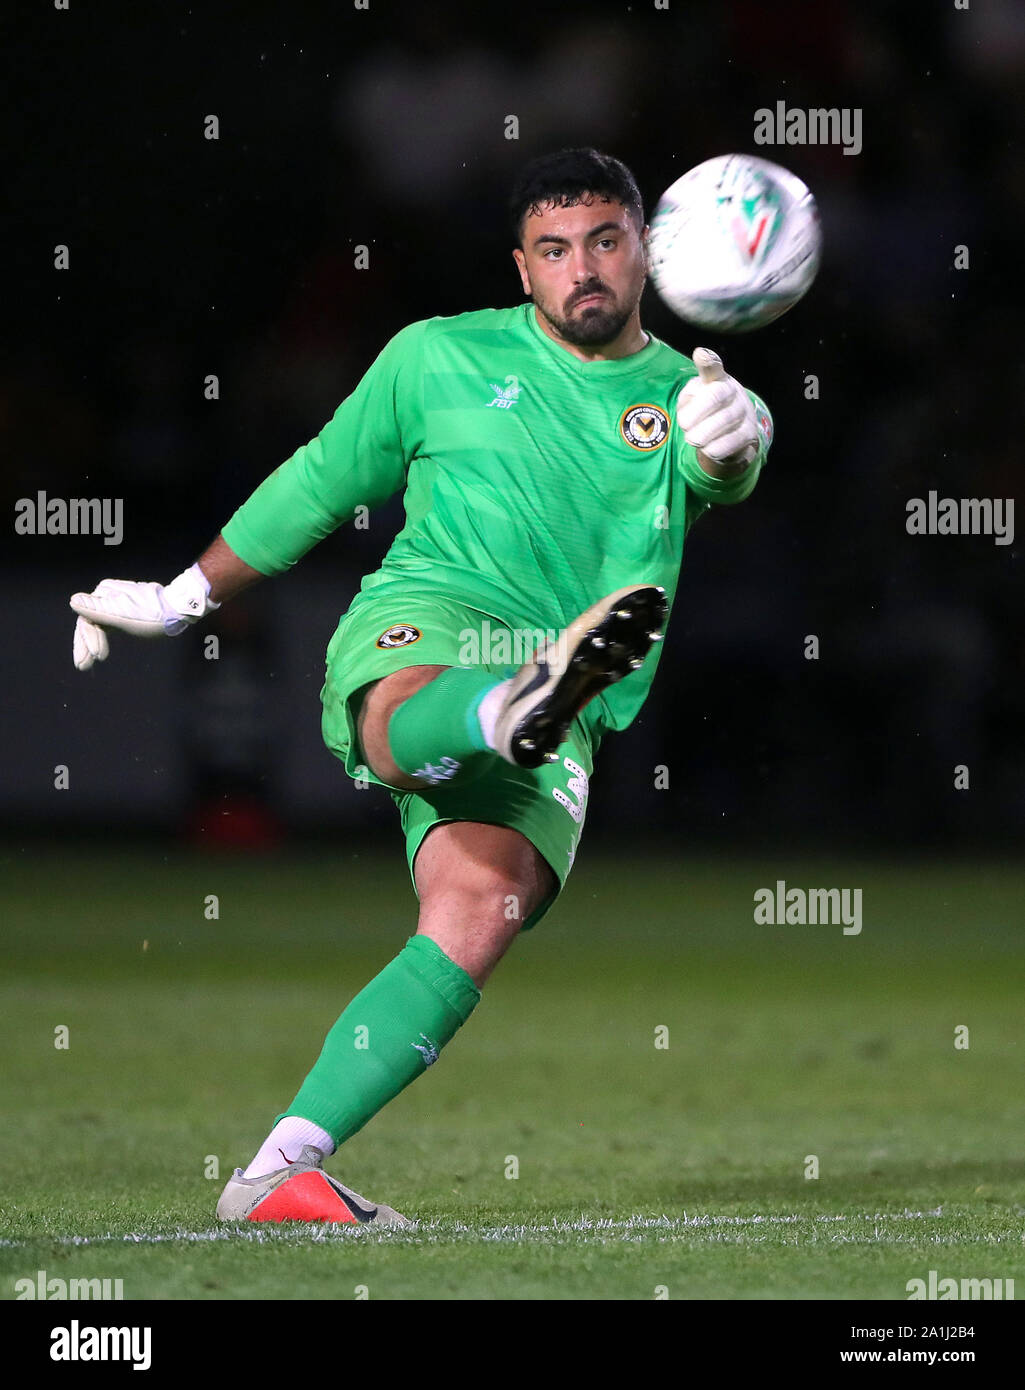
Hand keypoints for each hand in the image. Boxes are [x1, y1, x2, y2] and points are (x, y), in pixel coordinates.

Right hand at [70, 565, 217, 670]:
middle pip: (89, 622)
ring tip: (87, 664)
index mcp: (104, 594)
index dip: (88, 639)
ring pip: (96, 624)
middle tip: (82, 666)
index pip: (86, 618)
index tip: (98, 657)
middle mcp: (105, 595)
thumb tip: (73, 601)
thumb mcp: (125, 616)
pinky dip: (101, 639)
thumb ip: (98, 610)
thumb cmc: (153, 615)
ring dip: (91, 644)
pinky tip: (98, 652)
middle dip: (86, 645)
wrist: (177, 609)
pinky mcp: (121, 609)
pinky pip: (105, 625)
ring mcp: (113, 602)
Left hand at [676, 346, 758, 468]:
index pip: (713, 368)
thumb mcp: (691, 400)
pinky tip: (707, 448)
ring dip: (702, 434)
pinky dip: (714, 448)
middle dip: (695, 414)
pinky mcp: (749, 432)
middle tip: (684, 426)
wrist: (729, 433)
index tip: (701, 354)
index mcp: (715, 379)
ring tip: (693, 439)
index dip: (707, 361)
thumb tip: (688, 417)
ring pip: (724, 420)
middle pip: (716, 396)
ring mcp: (744, 410)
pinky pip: (732, 441)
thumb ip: (687, 402)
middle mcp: (732, 391)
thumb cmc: (704, 411)